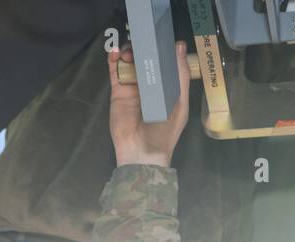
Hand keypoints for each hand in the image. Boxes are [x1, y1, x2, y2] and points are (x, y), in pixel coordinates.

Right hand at [107, 41, 191, 167]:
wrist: (141, 152)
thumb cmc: (165, 130)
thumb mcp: (179, 102)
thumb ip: (180, 76)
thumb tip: (180, 46)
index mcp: (168, 88)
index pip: (166, 62)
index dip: (163, 48)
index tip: (161, 36)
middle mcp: (151, 85)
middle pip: (146, 58)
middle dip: (144, 47)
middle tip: (141, 41)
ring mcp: (134, 87)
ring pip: (131, 61)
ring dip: (129, 51)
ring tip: (129, 50)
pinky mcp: (118, 91)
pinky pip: (116, 71)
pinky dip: (114, 58)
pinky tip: (115, 52)